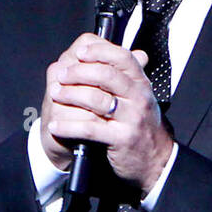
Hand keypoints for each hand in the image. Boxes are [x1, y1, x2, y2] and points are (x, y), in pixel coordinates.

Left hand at [41, 33, 173, 194]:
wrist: (156, 161)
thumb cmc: (142, 127)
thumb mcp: (139, 98)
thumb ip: (126, 76)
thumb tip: (112, 50)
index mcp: (142, 84)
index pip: (123, 57)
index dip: (99, 51)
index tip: (79, 52)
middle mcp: (139, 98)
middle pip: (106, 75)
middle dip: (79, 72)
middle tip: (62, 75)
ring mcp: (131, 119)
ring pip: (96, 99)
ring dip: (70, 95)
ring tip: (55, 94)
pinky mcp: (121, 139)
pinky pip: (90, 129)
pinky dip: (68, 127)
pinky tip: (55, 126)